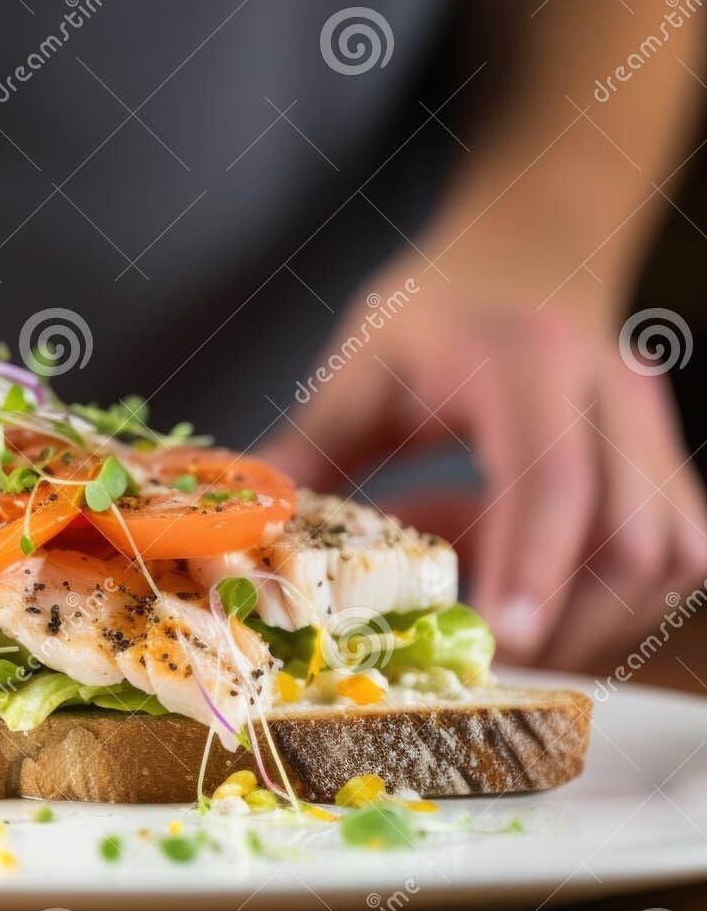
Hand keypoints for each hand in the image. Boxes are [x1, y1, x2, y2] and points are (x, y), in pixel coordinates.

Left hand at [263, 252, 706, 669]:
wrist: (523, 248)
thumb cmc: (434, 307)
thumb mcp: (360, 365)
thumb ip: (310, 445)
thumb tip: (246, 521)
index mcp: (527, 359)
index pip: (549, 475)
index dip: (529, 563)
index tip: (504, 637)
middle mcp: (610, 392)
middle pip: (627, 534)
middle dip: (566, 616)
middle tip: (489, 662)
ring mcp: (651, 429)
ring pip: (660, 557)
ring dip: (581, 610)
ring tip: (489, 609)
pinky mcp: (663, 465)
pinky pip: (661, 555)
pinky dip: (593, 590)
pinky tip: (518, 573)